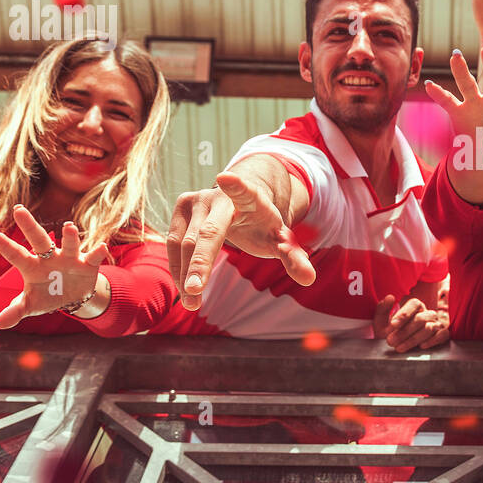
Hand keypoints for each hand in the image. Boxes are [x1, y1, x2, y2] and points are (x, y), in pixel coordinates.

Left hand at [0, 206, 108, 327]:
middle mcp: (50, 257)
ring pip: (69, 245)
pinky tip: (101, 247)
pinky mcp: (88, 264)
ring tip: (68, 226)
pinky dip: (98, 252)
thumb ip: (15, 311)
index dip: (3, 245)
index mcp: (32, 266)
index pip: (16, 254)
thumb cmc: (47, 296)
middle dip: (29, 225)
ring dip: (70, 237)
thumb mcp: (31, 305)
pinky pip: (94, 256)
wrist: (74, 296)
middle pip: (39, 240)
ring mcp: (70, 258)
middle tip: (18, 210)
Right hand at [168, 170, 314, 309]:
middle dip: (201, 262)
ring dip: (186, 275)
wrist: (241, 204)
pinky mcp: (181, 207)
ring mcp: (197, 199)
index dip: (236, 185)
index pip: (245, 191)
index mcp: (251, 199)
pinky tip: (185, 289)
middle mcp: (219, 196)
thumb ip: (293, 257)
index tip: (225, 178)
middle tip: (195, 291)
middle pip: (208, 232)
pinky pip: (173, 243)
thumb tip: (309, 279)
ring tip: (192, 304)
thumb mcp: (280, 240)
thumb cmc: (263, 225)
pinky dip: (178, 268)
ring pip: (185, 242)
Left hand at [372, 294, 449, 351]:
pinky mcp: (442, 334)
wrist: (399, 347)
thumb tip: (390, 297)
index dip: (404, 314)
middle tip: (391, 341)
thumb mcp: (382, 323)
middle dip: (404, 332)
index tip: (392, 326)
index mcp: (415, 306)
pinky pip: (443, 335)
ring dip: (413, 339)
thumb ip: (383, 310)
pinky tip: (421, 346)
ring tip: (400, 347)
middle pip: (420, 319)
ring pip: (429, 328)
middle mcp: (427, 313)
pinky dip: (433, 340)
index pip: (414, 304)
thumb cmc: (390, 333)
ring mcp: (436, 323)